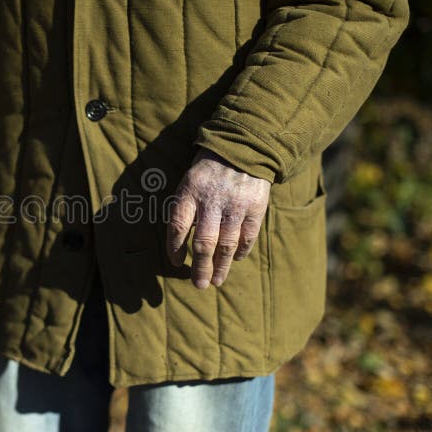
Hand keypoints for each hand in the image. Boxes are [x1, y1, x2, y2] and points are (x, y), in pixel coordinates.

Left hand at [166, 148, 269, 288]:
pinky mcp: (255, 206)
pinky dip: (241, 251)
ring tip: (216, 281)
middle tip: (199, 285)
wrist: (242, 146)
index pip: (179, 226)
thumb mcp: (189, 181)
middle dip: (200, 267)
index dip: (175, 248)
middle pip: (203, 242)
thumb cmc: (208, 170)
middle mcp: (212, 199)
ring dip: (220, 266)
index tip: (176, 263)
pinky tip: (234, 259)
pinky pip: (247, 236)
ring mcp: (235, 204)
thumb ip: (186, 208)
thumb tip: (182, 243)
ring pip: (226, 244)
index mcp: (190, 191)